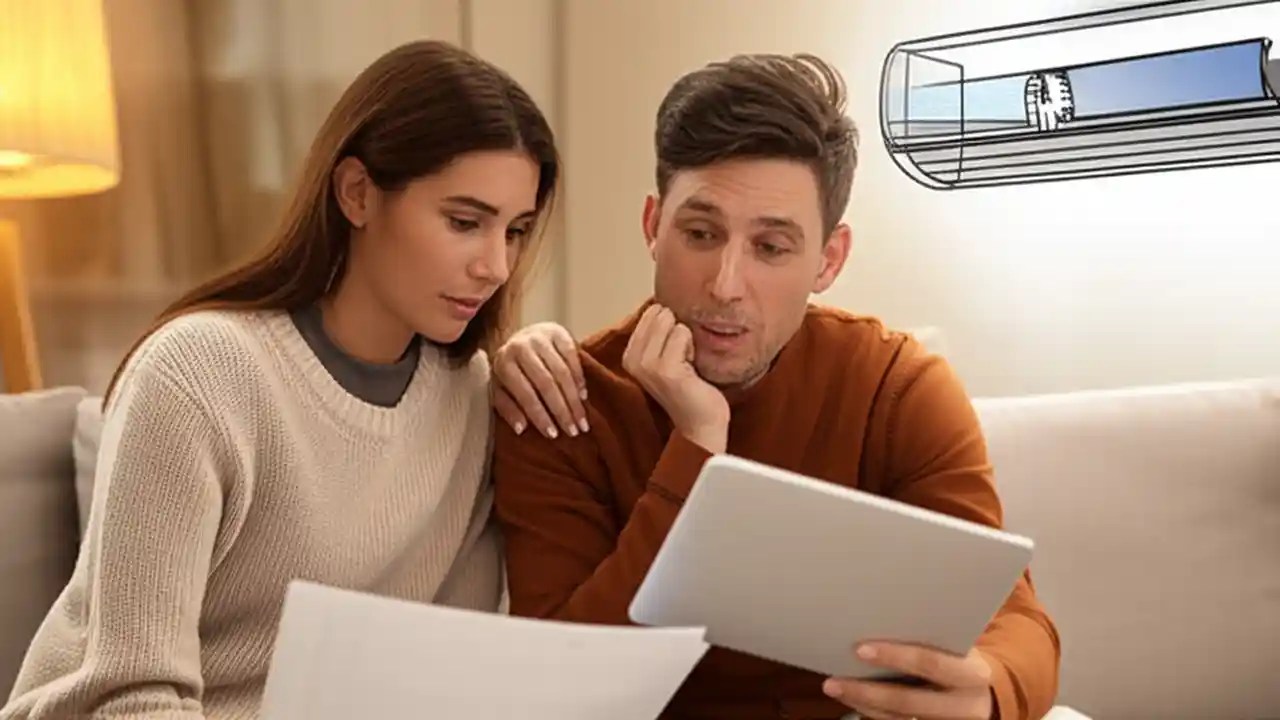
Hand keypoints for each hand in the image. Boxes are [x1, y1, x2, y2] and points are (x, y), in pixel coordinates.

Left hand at [492, 322, 587, 437]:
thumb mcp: (501, 390)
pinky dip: (579, 378)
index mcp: (504, 363)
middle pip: (546, 383)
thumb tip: (521, 428)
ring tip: (582, 421)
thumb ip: (507, 408)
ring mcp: (540, 337)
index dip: (540, 415)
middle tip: (573, 431)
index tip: (553, 434)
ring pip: (562, 372)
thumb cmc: (511, 371)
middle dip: (561, 410)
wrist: (520, 338)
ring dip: (574, 399)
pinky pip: (572, 356)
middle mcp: (521, 346)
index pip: (525, 393)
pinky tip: (583, 396)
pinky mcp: (558, 332)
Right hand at [621, 305, 728, 452]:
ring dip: (687, 341)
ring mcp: (647, 365)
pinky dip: (693, 348)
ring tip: (687, 365)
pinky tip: (692, 370)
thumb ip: (659, 332)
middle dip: (679, 331)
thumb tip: (666, 302)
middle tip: (683, 360)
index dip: (672, 329)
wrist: (702, 423)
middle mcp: (633, 360)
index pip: (653, 312)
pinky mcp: (665, 369)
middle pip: (661, 313)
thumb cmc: (690, 389)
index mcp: (630, 354)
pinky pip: (683, 333)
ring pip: (673, 322)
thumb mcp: (667, 356)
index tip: (675, 355)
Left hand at [822, 643, 995, 719]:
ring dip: (862, 703)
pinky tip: (851, 698)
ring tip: (834, 687)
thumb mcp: (958, 644)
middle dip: (868, 691)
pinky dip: (871, 712)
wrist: (983, 693)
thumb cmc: (960, 656)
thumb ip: (932, 633)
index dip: (895, 656)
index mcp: (973, 673)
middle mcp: (966, 705)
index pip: (931, 662)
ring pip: (899, 718)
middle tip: (833, 680)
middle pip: (909, 700)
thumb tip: (879, 609)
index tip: (860, 649)